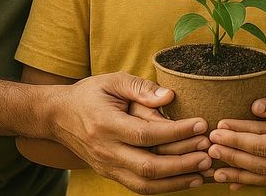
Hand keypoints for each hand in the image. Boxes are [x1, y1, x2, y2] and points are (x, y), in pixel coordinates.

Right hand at [49, 71, 211, 192]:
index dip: (176, 132)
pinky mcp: (110, 174)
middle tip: (208, 152)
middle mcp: (106, 150)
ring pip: (145, 184)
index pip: (145, 134)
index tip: (201, 124)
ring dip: (177, 181)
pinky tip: (186, 180)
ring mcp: (107, 166)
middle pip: (147, 166)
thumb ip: (140, 88)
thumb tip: (169, 97)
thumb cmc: (89, 94)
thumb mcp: (112, 80)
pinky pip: (140, 188)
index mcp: (105, 124)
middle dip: (182, 162)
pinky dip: (165, 187)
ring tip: (203, 171)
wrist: (57, 116)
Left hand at [207, 92, 265, 186]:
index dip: (239, 138)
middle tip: (209, 145)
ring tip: (214, 167)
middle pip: (260, 163)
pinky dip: (253, 180)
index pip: (265, 145)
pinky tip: (235, 179)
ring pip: (265, 177)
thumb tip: (257, 103)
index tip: (219, 128)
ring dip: (238, 172)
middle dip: (232, 155)